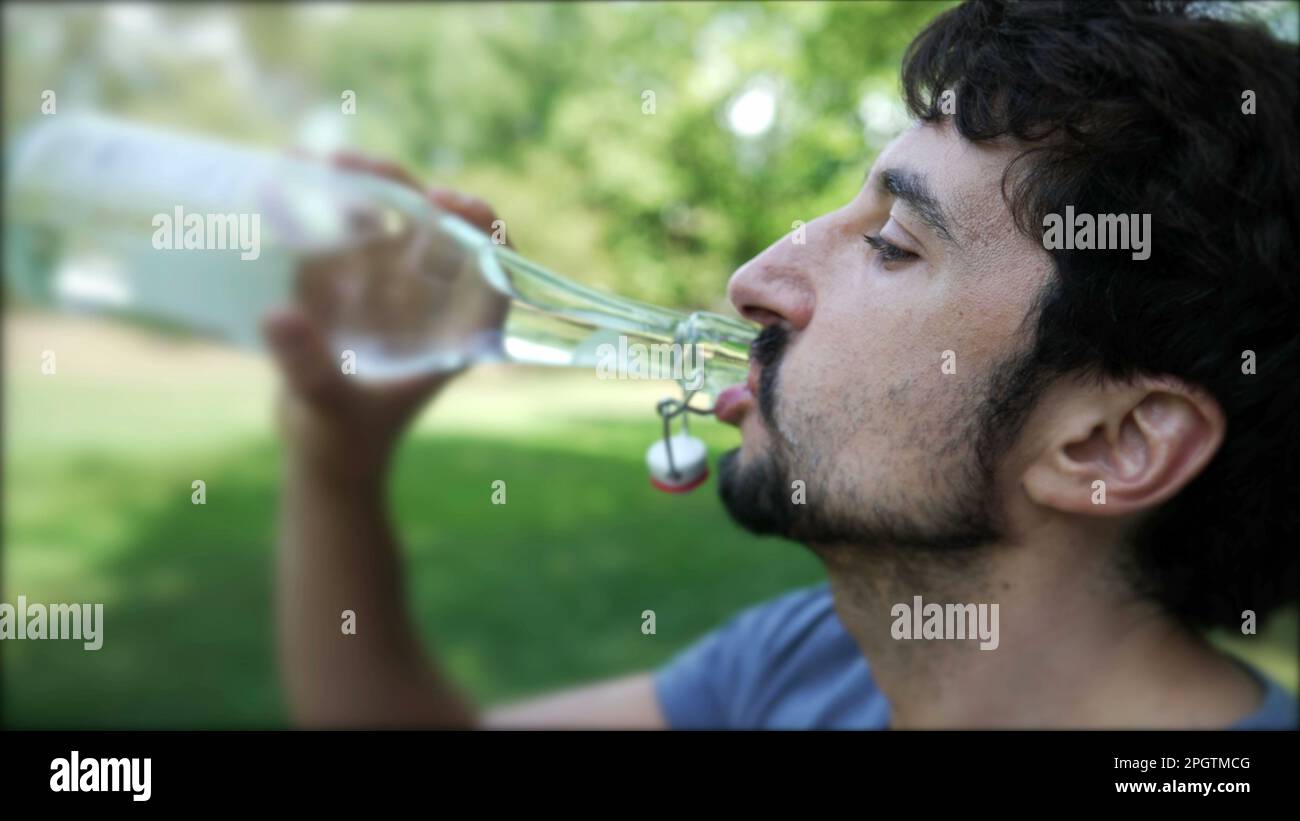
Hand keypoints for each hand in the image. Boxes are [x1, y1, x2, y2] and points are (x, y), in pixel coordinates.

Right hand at [263, 152, 508, 483]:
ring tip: (318, 162)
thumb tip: (278, 316)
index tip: (444, 200)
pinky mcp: (356, 285)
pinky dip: (326, 203)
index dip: (480, 226)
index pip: (493, 267)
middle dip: (403, 187)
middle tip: (354, 164)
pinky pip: (349, 231)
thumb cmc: (343, 441)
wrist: (322, 452)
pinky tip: (291, 172)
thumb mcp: (328, 406)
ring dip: (362, 185)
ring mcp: (395, 289)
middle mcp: (433, 301)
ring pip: (392, 220)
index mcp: (457, 331)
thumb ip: (308, 367)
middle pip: (437, 228)